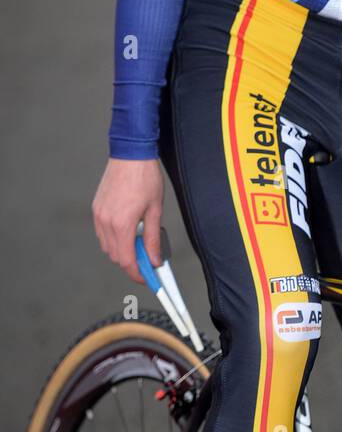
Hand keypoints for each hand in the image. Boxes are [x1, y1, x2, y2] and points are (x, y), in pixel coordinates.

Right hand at [92, 158, 163, 283]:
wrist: (130, 153)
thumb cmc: (145, 177)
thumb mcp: (155, 210)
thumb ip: (153, 238)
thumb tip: (155, 259)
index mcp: (122, 224)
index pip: (126, 260)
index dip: (137, 273)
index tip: (147, 279)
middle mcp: (105, 222)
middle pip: (115, 256)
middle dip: (131, 262)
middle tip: (148, 260)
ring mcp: (98, 215)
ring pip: (107, 245)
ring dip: (122, 250)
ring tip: (140, 242)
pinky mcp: (96, 208)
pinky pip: (102, 232)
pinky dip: (114, 238)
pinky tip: (129, 230)